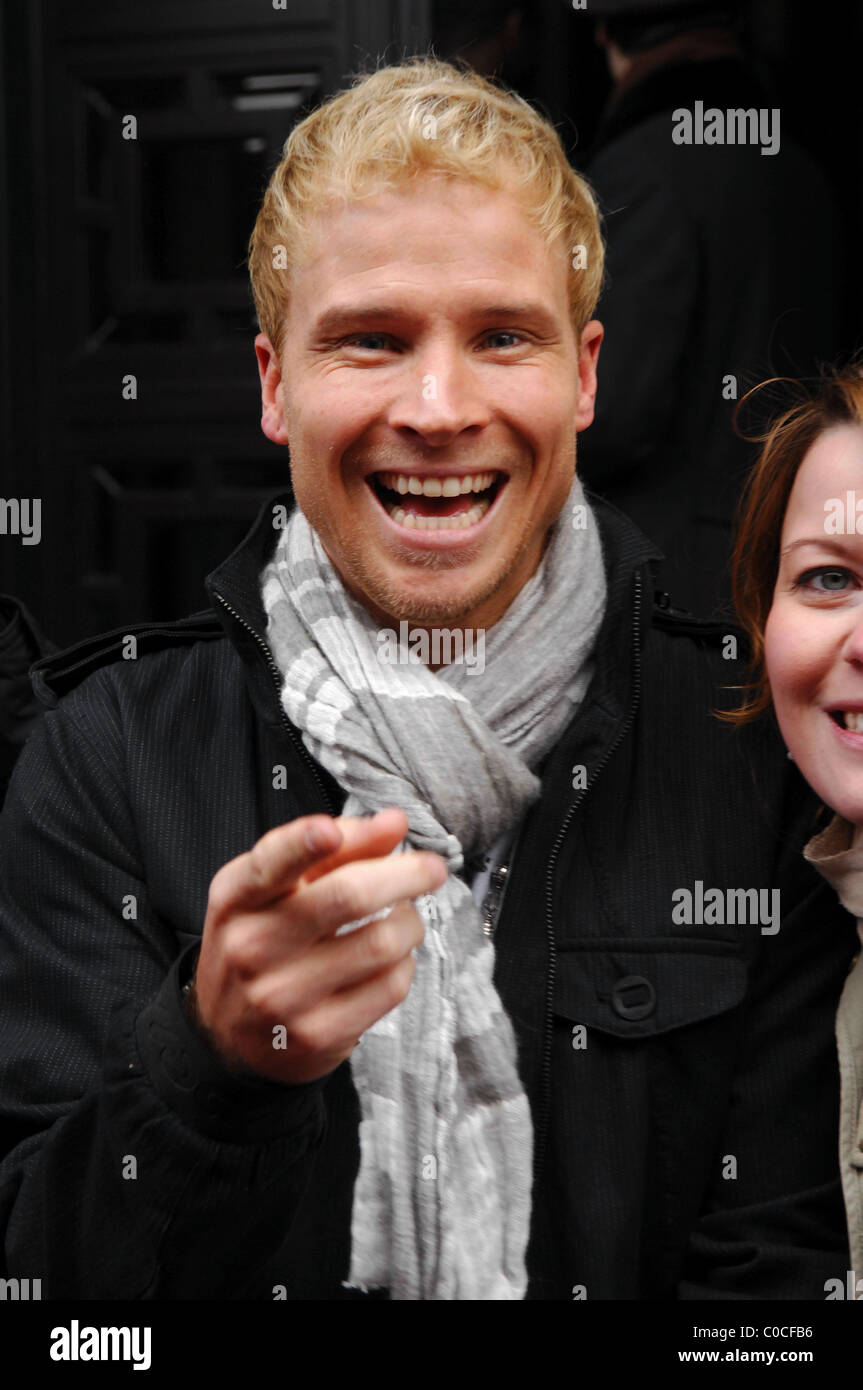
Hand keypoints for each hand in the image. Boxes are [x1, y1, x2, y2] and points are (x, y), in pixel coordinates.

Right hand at [192, 809, 446, 1083]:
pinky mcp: (318, 1034)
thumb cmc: (262, 942)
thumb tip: (394, 823)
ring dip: (410, 923)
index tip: (329, 830)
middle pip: (348, 897)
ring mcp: (283, 996)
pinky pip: (390, 986)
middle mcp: (253, 946)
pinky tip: (391, 959)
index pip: (271, 864)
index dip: (302, 843)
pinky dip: (404, 963)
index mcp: (238, 898)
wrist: (228, 1034)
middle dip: (407, 874)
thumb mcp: (278, 889)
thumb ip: (337, 849)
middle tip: (432, 869)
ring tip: (404, 919)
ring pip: (381, 942)